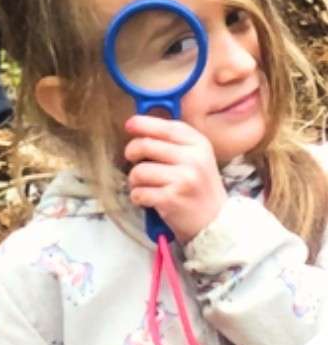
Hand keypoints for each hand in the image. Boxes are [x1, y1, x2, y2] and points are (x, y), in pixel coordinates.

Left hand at [124, 114, 225, 243]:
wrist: (214, 220)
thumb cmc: (197, 187)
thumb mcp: (195, 158)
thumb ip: (172, 142)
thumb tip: (137, 125)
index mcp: (199, 144)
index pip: (167, 127)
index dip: (144, 124)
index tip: (130, 125)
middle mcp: (193, 158)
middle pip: (145, 145)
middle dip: (131, 153)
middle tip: (134, 161)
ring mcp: (183, 179)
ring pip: (138, 171)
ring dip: (135, 181)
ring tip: (147, 186)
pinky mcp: (171, 199)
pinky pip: (138, 193)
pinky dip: (138, 198)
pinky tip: (150, 200)